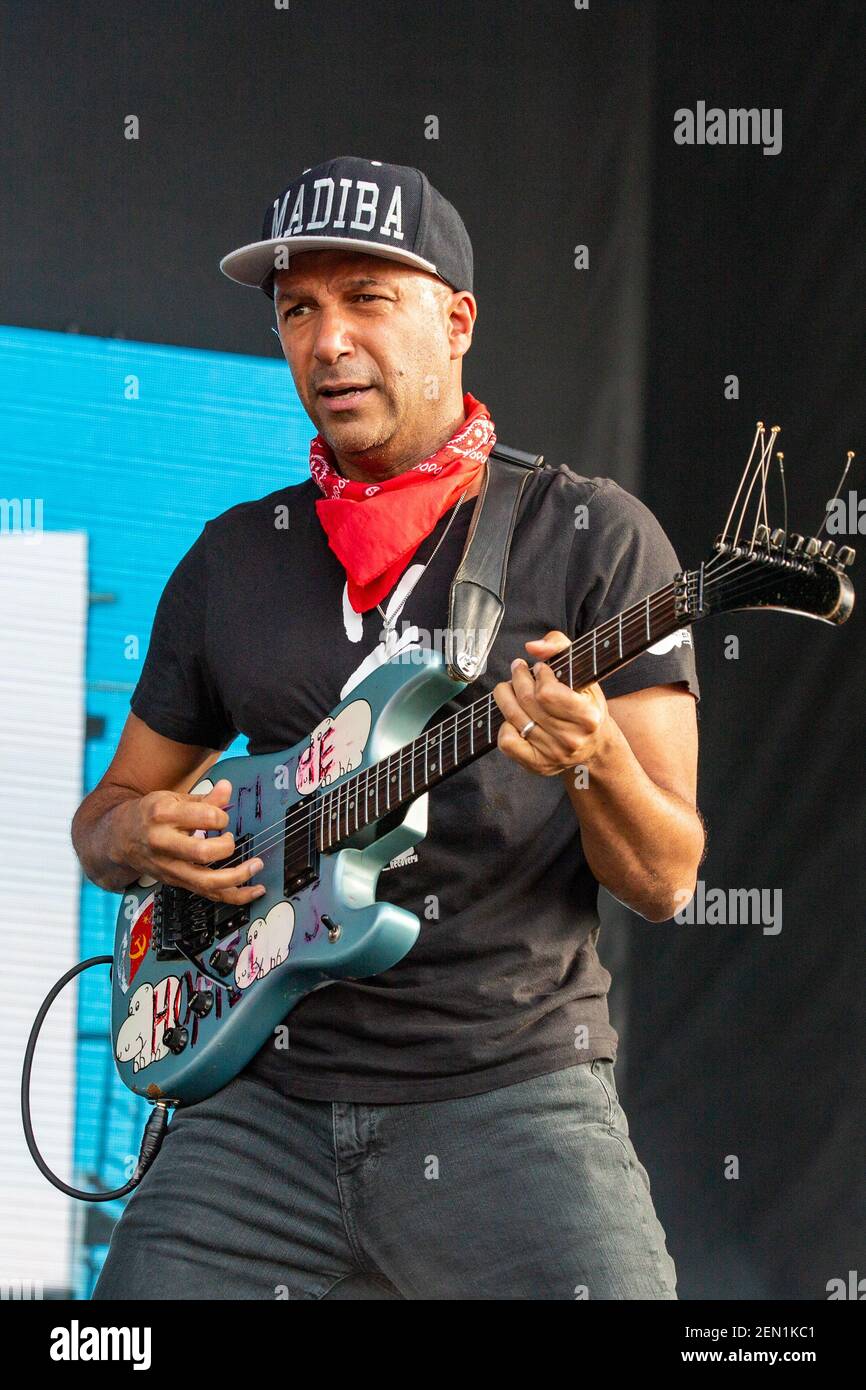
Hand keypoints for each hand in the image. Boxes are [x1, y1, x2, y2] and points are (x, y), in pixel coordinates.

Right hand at [114, 778, 266, 903]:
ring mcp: (169, 867)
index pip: (203, 817)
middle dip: (226, 846)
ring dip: (237, 877)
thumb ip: (204, 798)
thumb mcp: (172, 799)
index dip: (220, 817)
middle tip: (232, 839)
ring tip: (256, 866)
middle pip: (202, 852)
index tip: (221, 818)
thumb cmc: (149, 815)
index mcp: (163, 814)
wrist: (119, 838)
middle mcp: (164, 843)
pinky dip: (233, 895)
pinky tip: (252, 891)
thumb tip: (227, 788)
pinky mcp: (176, 882)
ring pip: (206, 881)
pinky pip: (208, 893)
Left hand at [492, 630, 610, 776]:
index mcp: (588, 717)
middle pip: (527, 702)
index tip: (541, 669)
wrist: (594, 746)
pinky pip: (507, 742)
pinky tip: (514, 717)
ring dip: (505, 695)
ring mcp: (553, 754)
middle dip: (517, 677)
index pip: (547, 693)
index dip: (539, 674)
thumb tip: (531, 647)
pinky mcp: (538, 765)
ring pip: (513, 718)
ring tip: (510, 686)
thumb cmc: (586, 704)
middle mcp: (571, 739)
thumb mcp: (583, 672)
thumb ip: (560, 647)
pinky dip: (504, 725)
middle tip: (518, 668)